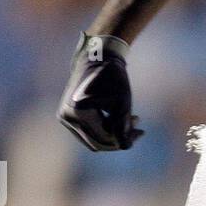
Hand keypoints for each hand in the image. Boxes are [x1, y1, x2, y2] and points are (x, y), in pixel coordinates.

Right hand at [57, 31, 143, 150]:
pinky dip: (103, 129)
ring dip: (111, 135)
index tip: (141, 132)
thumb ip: (124, 128)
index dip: (124, 140)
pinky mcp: (66, 116)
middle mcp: (66, 116)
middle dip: (118, 139)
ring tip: (131, 121)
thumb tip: (125, 147)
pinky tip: (118, 120)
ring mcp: (64, 117)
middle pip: (97, 142)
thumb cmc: (112, 78)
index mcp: (78, 111)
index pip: (103, 139)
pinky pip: (87, 131)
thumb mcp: (123, 104)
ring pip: (92, 138)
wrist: (95, 58)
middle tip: (138, 130)